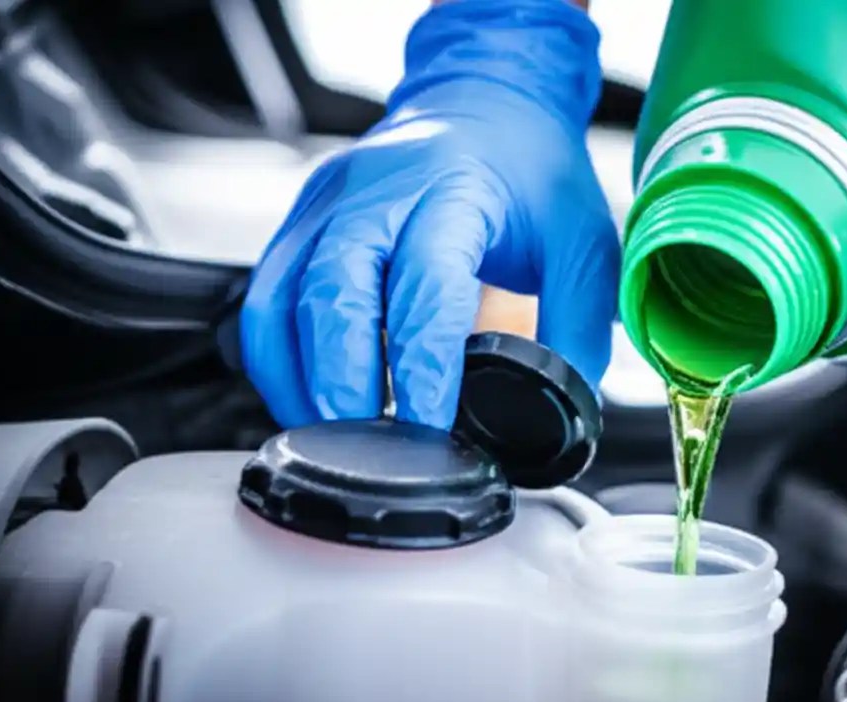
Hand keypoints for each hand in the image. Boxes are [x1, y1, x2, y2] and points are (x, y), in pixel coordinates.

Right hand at [240, 0, 618, 429]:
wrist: (486, 102)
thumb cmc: (531, 172)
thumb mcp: (582, 244)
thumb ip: (575, 329)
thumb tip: (560, 413)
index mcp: (450, 193)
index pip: (422, 290)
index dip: (421, 368)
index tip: (432, 431)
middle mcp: (372, 194)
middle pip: (328, 299)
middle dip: (343, 389)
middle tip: (373, 453)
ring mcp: (323, 206)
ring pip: (277, 306)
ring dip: (299, 384)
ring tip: (338, 440)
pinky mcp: (298, 224)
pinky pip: (263, 302)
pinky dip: (278, 362)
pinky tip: (313, 398)